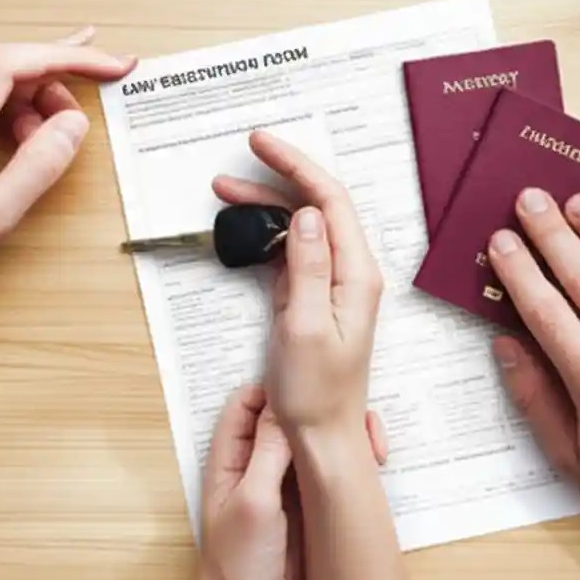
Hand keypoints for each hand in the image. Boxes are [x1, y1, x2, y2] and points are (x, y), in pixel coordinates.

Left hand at [0, 27, 135, 313]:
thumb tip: (73, 124)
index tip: (110, 64)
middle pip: (2, 61)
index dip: (67, 55)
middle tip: (82, 115)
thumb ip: (40, 165)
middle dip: (54, 75)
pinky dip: (8, 107)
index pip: (11, 62)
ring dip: (31, 96)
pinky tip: (22, 137)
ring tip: (51, 136)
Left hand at [179, 385, 387, 579]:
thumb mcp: (253, 501)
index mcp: (231, 455)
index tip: (310, 385)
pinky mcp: (305, 497)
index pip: (248, 400)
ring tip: (370, 442)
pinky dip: (348, 458)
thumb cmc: (237, 561)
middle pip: (288, 414)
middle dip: (320, 407)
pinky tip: (369, 462)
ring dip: (340, 433)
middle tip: (352, 413)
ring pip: (313, 438)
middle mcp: (256, 460)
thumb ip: (267, 452)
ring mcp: (282, 478)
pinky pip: (326, 466)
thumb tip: (285, 406)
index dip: (276, 386)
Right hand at [212, 131, 384, 437]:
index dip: (297, 165)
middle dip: (277, 179)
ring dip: (266, 207)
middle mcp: (349, 272)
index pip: (330, 201)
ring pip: (301, 228)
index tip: (261, 144)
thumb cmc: (316, 392)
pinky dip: (266, 236)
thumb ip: (307, 267)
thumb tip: (305, 216)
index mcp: (356, 274)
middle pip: (317, 206)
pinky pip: (292, 253)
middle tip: (234, 164)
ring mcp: (332, 283)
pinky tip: (241, 229)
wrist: (322, 434)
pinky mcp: (313, 297)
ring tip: (223, 192)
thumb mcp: (305, 327)